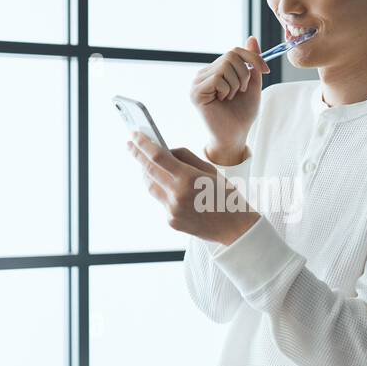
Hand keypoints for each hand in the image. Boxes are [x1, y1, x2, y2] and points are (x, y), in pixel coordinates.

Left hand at [125, 132, 259, 245]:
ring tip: (147, 164)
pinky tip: (171, 188)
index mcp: (188, 178)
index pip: (157, 156)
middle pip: (148, 170)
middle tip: (131, 145)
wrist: (235, 229)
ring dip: (147, 173)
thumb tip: (166, 151)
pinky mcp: (171, 221)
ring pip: (151, 186)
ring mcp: (172, 210)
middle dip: (138, 156)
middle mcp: (176, 195)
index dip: (143, 144)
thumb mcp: (210, 170)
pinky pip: (161, 201)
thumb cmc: (226, 197)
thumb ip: (186, 158)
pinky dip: (163, 191)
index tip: (134, 136)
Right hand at [191, 36, 268, 160]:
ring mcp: (197, 83)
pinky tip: (223, 101)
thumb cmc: (242, 113)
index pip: (234, 51)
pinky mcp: (196, 92)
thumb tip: (252, 38)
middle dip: (245, 73)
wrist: (235, 136)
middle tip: (242, 90)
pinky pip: (218, 78)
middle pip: (231, 55)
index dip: (253, 57)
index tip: (266, 71)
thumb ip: (252, 63)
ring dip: (237, 84)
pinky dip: (227, 89)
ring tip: (231, 97)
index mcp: (215, 71)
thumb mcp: (253, 84)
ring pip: (225, 66)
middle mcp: (204, 74)